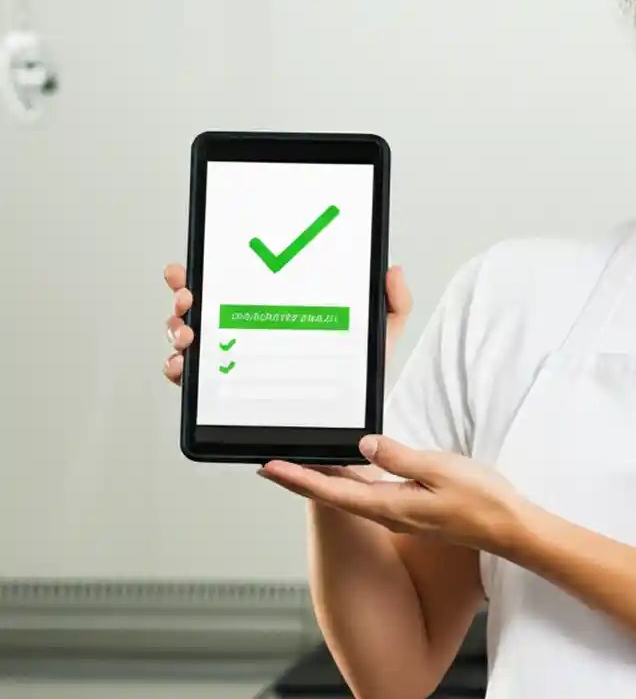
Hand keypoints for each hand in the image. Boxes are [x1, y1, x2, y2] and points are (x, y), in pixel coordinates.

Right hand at [161, 264, 412, 384]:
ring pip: (188, 339)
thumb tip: (393, 269)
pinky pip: (193, 382)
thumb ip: (393, 302)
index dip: (202, 272)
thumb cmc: (360, 378)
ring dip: (177, 331)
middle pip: (198, 307)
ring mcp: (233, 362)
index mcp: (274, 308)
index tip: (190, 269)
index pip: (230, 283)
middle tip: (190, 299)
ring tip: (189, 334)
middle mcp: (246, 330)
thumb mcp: (380, 336)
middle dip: (183, 298)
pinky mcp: (228, 396)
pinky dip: (179, 371)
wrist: (354, 431)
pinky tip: (183, 368)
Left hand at [257, 435, 530, 555]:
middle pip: (335, 495)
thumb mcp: (439, 469)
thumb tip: (364, 445)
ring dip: (324, 479)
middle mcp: (388, 513)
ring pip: (351, 495)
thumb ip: (399, 458)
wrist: (508, 528)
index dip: (298, 479)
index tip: (270, 468)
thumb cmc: (480, 500)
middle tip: (272, 464)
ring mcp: (400, 514)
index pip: (332, 491)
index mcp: (389, 506)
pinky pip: (371, 494)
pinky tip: (349, 471)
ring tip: (301, 463)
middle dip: (302, 478)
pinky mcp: (412, 509)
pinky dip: (351, 481)